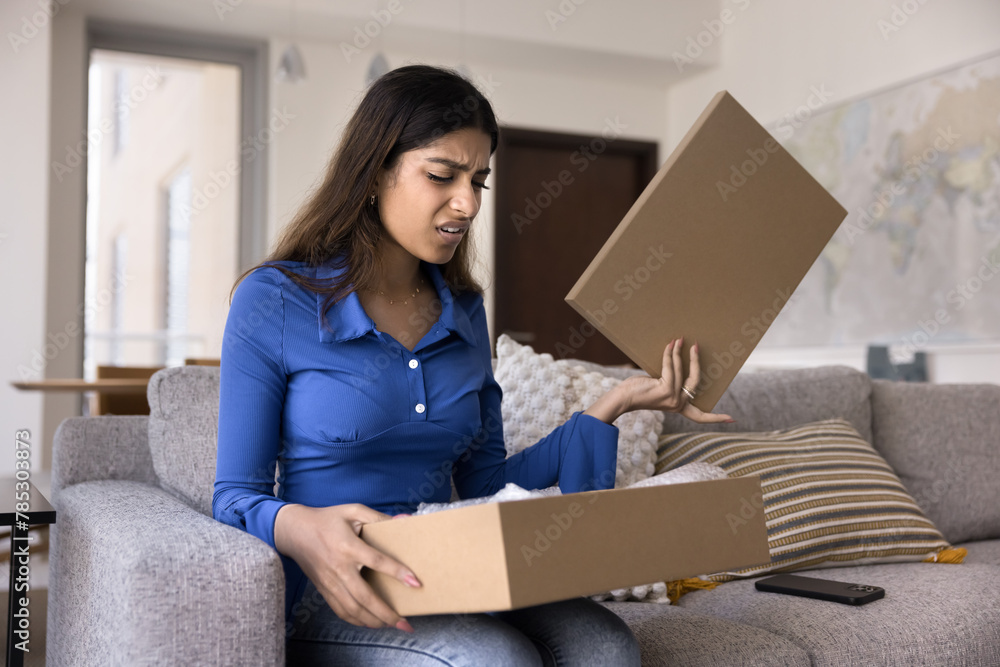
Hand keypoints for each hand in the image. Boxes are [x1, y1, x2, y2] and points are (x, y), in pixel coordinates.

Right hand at [274, 503, 420, 631]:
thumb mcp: (353, 510)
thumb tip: (405, 520)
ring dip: (374, 621)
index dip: (398, 572)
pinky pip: (340, 611)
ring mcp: (330, 582)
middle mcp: (339, 568)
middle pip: (364, 596)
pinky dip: (356, 620)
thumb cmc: (327, 519)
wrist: (295, 531)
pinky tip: (370, 622)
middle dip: (386, 613)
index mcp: (348, 546)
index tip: (416, 583)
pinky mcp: (324, 590)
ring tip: (392, 625)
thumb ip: (378, 517)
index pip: (377, 561)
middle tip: (405, 623)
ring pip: (352, 609)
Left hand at [585, 337, 733, 423]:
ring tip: (679, 340)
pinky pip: (671, 368)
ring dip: (679, 353)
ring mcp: (672, 399)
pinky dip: (670, 354)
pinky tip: (670, 345)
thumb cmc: (638, 390)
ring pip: (681, 371)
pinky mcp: (665, 390)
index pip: (700, 417)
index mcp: (678, 408)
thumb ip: (671, 382)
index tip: (733, 419)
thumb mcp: (660, 387)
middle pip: (695, 382)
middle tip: (697, 346)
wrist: (623, 398)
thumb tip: (678, 358)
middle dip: (696, 362)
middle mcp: (678, 406)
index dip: (716, 418)